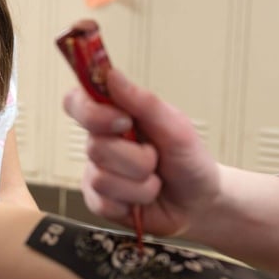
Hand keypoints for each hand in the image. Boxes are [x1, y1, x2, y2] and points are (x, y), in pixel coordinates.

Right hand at [62, 68, 219, 237]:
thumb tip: (112, 76)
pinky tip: (143, 199)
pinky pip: (104, 203)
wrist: (201, 202)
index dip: (90, 111)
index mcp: (115, 115)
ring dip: (140, 183)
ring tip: (154, 179)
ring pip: (102, 178)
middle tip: (155, 156)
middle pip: (95, 146)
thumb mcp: (175, 126)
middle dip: (137, 157)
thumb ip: (143, 102)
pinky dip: (135, 200)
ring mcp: (98, 172)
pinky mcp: (100, 202)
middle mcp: (102, 142)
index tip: (122, 120)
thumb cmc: (189, 160)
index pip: (77, 102)